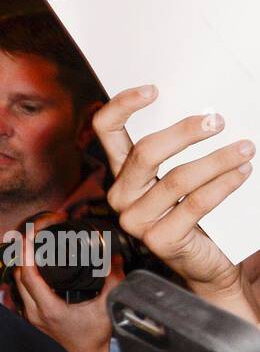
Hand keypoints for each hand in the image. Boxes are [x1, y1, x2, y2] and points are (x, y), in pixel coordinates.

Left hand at [12, 233, 123, 351]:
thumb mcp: (108, 306)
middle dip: (22, 251)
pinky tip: (33, 263)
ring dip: (22, 262)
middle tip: (33, 232)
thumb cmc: (95, 338)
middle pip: (18, 275)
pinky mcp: (31, 317)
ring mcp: (30, 316)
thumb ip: (113, 279)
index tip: (31, 234)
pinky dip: (25, 274)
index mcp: (49, 308)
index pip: (28, 275)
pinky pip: (21, 291)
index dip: (27, 252)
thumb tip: (115, 257)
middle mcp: (34, 312)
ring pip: (17, 283)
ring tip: (32, 243)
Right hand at [93, 86, 255, 321]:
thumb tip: (207, 114)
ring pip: (177, 178)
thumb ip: (177, 151)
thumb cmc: (193, 212)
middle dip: (185, 132)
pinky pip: (195, 203)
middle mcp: (122, 196)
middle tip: (217, 121)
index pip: (106, 132)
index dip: (123, 106)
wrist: (204, 262)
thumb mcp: (178, 178)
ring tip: (245, 149)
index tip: (153, 90)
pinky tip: (242, 172)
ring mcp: (137, 220)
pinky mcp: (159, 239)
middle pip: (145, 153)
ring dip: (217, 160)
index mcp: (123, 174)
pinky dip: (223, 185)